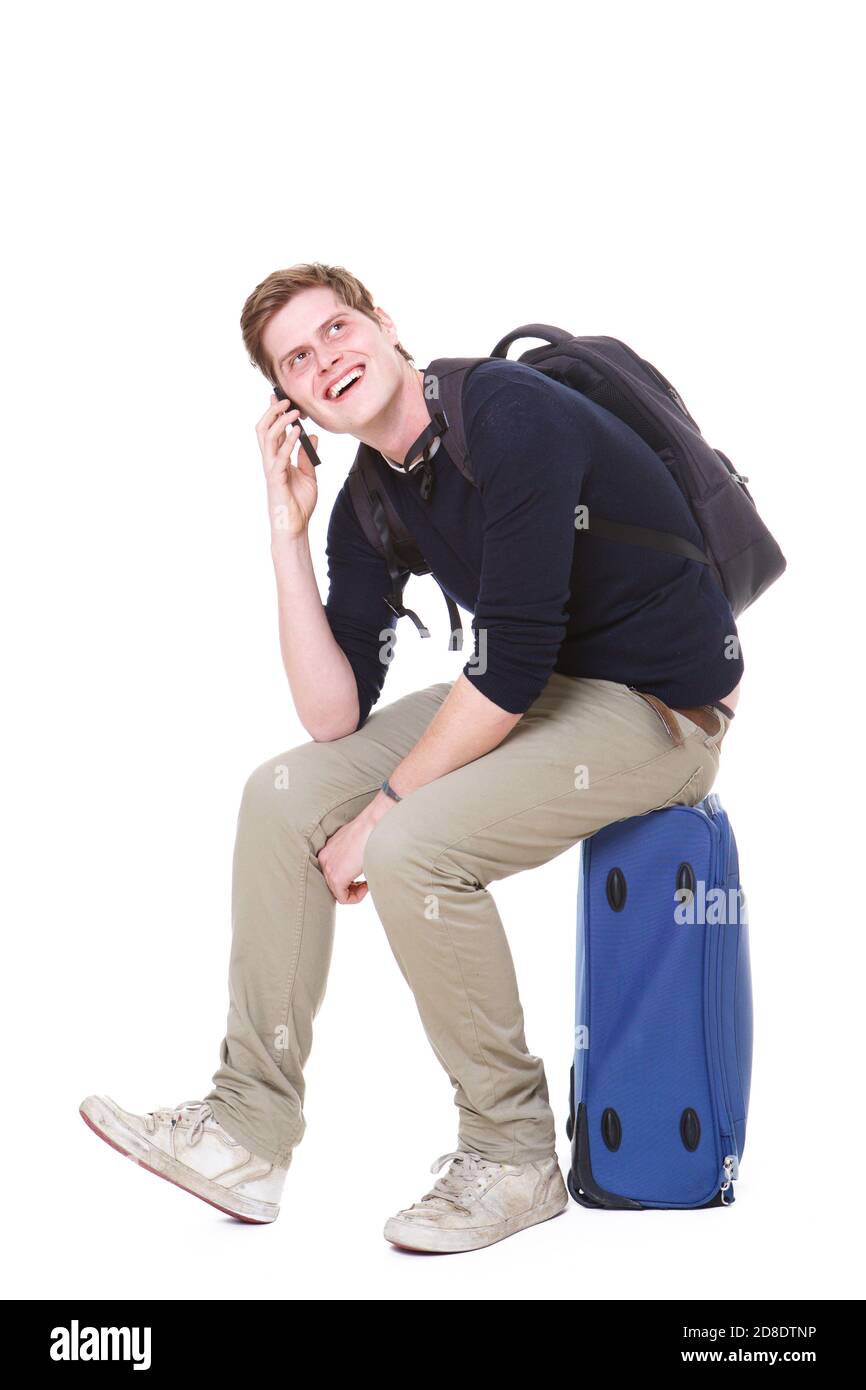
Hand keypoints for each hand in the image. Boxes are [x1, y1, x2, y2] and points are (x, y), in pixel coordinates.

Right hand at [255, 394, 318, 538]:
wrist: (295, 526)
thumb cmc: (299, 504)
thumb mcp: (309, 475)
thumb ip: (308, 457)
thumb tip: (314, 437)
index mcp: (277, 459)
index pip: (272, 431)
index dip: (275, 414)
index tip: (283, 399)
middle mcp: (270, 461)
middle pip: (264, 429)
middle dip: (273, 412)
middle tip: (286, 400)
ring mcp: (271, 469)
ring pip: (268, 438)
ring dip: (281, 422)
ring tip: (294, 412)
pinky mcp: (276, 479)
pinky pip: (279, 457)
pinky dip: (288, 442)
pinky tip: (298, 431)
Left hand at [316, 805, 379, 904]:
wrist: (373, 824)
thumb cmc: (371, 830)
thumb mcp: (356, 843)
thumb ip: (351, 856)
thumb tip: (357, 867)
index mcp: (328, 850)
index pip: (334, 873)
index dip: (349, 879)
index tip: (362, 875)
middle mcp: (324, 858)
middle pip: (334, 885)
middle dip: (351, 887)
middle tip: (365, 882)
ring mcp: (328, 868)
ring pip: (338, 893)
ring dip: (355, 891)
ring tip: (367, 882)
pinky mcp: (336, 877)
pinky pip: (343, 899)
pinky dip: (357, 897)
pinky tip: (367, 885)